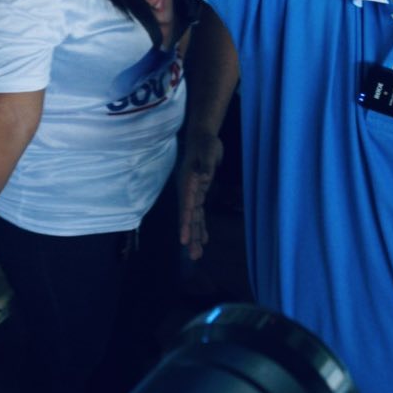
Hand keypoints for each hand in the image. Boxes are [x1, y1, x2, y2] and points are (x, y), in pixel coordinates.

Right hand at [176, 131, 223, 260]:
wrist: (203, 136)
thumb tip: (202, 177)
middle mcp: (188, 190)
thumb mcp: (208, 150)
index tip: (184, 240)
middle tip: (194, 256)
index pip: (186, 206)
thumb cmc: (205, 142)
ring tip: (197, 255)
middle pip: (189, 217)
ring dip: (196, 235)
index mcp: (188, 182)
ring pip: (194, 218)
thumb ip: (206, 164)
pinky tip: (204, 240)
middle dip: (191, 236)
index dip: (186, 223)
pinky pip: (199, 213)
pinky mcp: (199, 193)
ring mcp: (193, 193)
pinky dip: (202, 226)